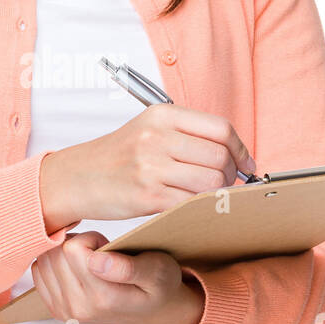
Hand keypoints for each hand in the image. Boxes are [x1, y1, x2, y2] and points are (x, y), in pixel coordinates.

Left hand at [30, 230, 204, 323]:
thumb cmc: (159, 285)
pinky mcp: (56, 310)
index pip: (72, 248)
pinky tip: (77, 269)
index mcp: (103, 298)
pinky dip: (55, 264)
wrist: (154, 313)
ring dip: (65, 254)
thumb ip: (129, 267)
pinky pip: (39, 273)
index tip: (107, 246)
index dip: (91, 238)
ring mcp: (65, 312)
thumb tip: (96, 261)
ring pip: (45, 260)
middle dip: (77, 244)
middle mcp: (79, 308)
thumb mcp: (159, 271)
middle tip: (101, 254)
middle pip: (55, 253)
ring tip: (91, 262)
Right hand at [39, 103, 255, 226]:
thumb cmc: (119, 156)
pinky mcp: (147, 196)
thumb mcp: (149, 129)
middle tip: (226, 185)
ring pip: (210, 183)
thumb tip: (235, 155)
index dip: (240, 149)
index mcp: (162, 115)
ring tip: (208, 196)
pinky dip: (199, 207)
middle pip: (219, 157)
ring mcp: (151, 167)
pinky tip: (194, 207)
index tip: (246, 165)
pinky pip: (191, 203)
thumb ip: (188, 135)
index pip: (220, 128)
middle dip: (231, 176)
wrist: (78, 177)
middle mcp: (157, 137)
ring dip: (217, 194)